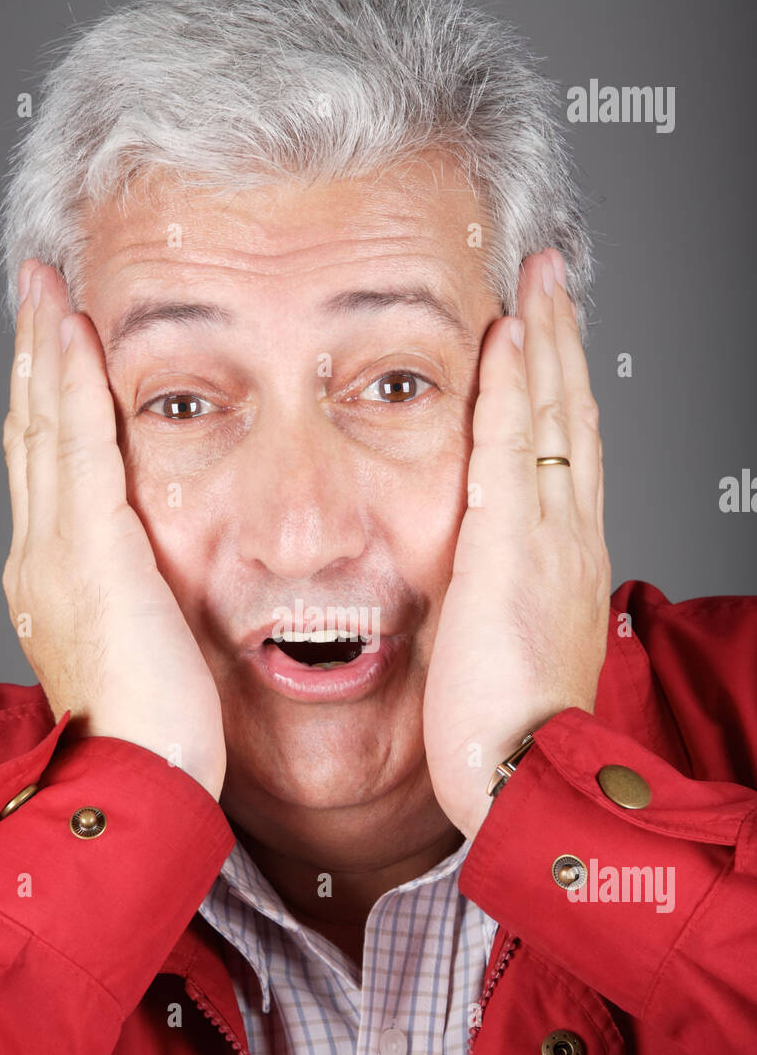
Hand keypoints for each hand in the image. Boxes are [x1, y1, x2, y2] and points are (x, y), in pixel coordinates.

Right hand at [1, 261, 225, 800]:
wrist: (139, 776)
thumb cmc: (155, 734)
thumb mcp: (141, 652)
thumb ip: (140, 602)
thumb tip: (157, 583)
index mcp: (52, 580)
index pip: (45, 470)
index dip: (46, 404)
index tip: (53, 351)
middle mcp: (39, 556)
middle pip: (30, 434)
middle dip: (33, 360)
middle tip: (37, 293)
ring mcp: (56, 548)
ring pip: (43, 425)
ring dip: (46, 349)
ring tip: (47, 289)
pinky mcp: (91, 546)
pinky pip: (79, 442)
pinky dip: (75, 381)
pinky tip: (77, 329)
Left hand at [423, 247, 610, 837]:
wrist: (524, 773)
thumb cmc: (513, 730)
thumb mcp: (513, 649)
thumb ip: (503, 602)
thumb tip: (482, 588)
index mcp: (568, 561)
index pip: (568, 455)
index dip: (559, 393)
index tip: (547, 344)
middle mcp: (570, 537)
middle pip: (572, 418)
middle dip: (562, 343)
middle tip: (553, 280)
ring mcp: (547, 537)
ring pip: (551, 416)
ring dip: (543, 340)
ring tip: (537, 280)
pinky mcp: (510, 548)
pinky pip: (510, 446)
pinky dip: (509, 386)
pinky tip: (504, 335)